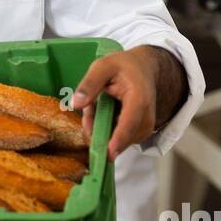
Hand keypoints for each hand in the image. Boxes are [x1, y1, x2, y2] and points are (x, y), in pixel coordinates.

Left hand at [72, 46, 187, 159]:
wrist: (144, 69)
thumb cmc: (124, 67)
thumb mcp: (103, 66)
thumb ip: (89, 83)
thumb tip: (75, 104)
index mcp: (139, 100)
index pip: (129, 124)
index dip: (118, 140)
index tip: (107, 154)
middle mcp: (145, 119)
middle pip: (116, 138)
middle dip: (95, 127)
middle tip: (90, 106)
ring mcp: (142, 130)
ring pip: (113, 141)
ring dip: (98, 127)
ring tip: (97, 105)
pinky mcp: (137, 135)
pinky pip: (115, 140)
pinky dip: (104, 129)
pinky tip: (104, 112)